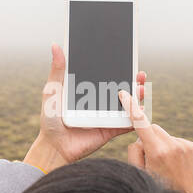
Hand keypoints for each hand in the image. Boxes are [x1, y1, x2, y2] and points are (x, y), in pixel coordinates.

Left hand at [22, 44, 146, 171]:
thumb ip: (58, 70)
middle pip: (121, 88)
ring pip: (127, 104)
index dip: (118, 68)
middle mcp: (100, 102)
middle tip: (140, 73)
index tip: (127, 59)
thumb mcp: (53, 91)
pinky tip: (142, 110)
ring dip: (137, 96)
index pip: (106, 76)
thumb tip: (55, 46)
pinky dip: (136, 118)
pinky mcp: (111, 130)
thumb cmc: (51, 119)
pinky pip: (127, 124)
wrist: (54, 146)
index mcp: (88, 90)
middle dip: (133, 80)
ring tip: (142, 89)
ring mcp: (107, 116)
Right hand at [118, 89, 192, 192]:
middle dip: (149, 138)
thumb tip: (142, 137)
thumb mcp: (138, 172)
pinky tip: (175, 164)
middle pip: (153, 128)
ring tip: (166, 165)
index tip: (126, 94)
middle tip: (151, 159)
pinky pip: (176, 140)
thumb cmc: (157, 189)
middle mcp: (173, 146)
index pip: (141, 124)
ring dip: (161, 144)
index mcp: (157, 152)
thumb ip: (135, 150)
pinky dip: (172, 148)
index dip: (132, 108)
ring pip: (164, 135)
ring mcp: (186, 146)